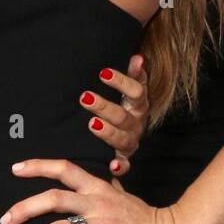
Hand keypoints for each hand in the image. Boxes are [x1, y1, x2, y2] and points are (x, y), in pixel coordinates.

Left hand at [1, 158, 183, 223]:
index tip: (14, 168)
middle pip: (53, 199)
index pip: (64, 169)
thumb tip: (105, 171)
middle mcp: (96, 203)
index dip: (38, 166)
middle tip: (4, 221)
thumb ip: (107, 184)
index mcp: (97, 187)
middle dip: (24, 209)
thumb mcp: (122, 194)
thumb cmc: (144, 217)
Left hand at [83, 54, 149, 177]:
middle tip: (85, 97)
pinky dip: (120, 166)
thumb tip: (138, 57)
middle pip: (123, 115)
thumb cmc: (122, 107)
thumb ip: (134, 75)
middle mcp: (136, 124)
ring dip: (107, 132)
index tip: (103, 73)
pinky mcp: (124, 159)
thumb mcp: (128, 91)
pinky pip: (125, 166)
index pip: (135, 91)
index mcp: (138, 105)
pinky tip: (112, 165)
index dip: (121, 82)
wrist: (127, 135)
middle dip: (104, 106)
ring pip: (121, 139)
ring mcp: (130, 142)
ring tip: (91, 124)